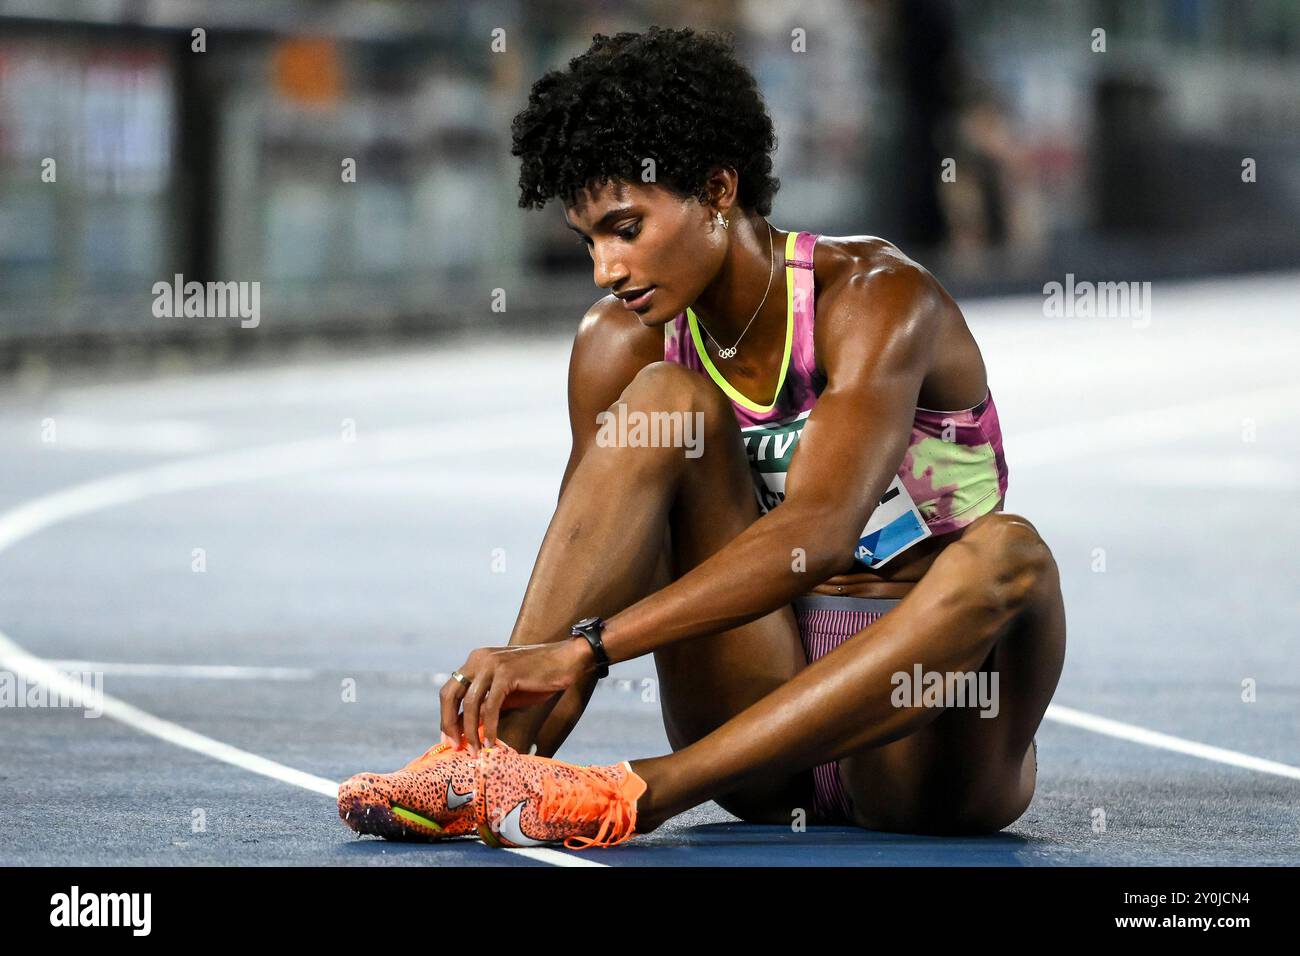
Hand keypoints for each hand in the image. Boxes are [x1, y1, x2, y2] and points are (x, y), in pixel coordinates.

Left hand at [440, 639, 593, 754]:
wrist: (566, 660)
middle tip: (454, 746)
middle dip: (448, 723)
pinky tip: (491, 742)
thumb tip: (469, 730)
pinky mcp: (506, 674)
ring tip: (475, 751)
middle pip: (450, 694)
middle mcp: (479, 659)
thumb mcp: (506, 692)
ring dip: (470, 731)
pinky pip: (490, 706)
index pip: (450, 689)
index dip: (446, 715)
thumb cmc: (539, 678)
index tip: (450, 738)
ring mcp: (491, 664)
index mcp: (476, 660)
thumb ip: (486, 704)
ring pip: (469, 703)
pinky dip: (489, 727)